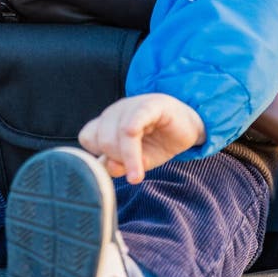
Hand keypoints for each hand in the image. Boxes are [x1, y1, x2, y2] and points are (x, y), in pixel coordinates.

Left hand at [78, 92, 205, 183]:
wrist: (189, 128)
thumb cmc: (160, 143)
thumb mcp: (138, 160)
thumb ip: (119, 165)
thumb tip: (107, 169)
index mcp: (109, 121)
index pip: (88, 136)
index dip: (98, 156)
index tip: (116, 168)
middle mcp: (116, 111)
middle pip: (100, 139)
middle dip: (115, 160)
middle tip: (133, 169)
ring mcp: (132, 105)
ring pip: (114, 135)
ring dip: (125, 160)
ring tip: (140, 171)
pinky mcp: (150, 105)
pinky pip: (131, 127)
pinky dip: (132, 153)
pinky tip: (140, 169)